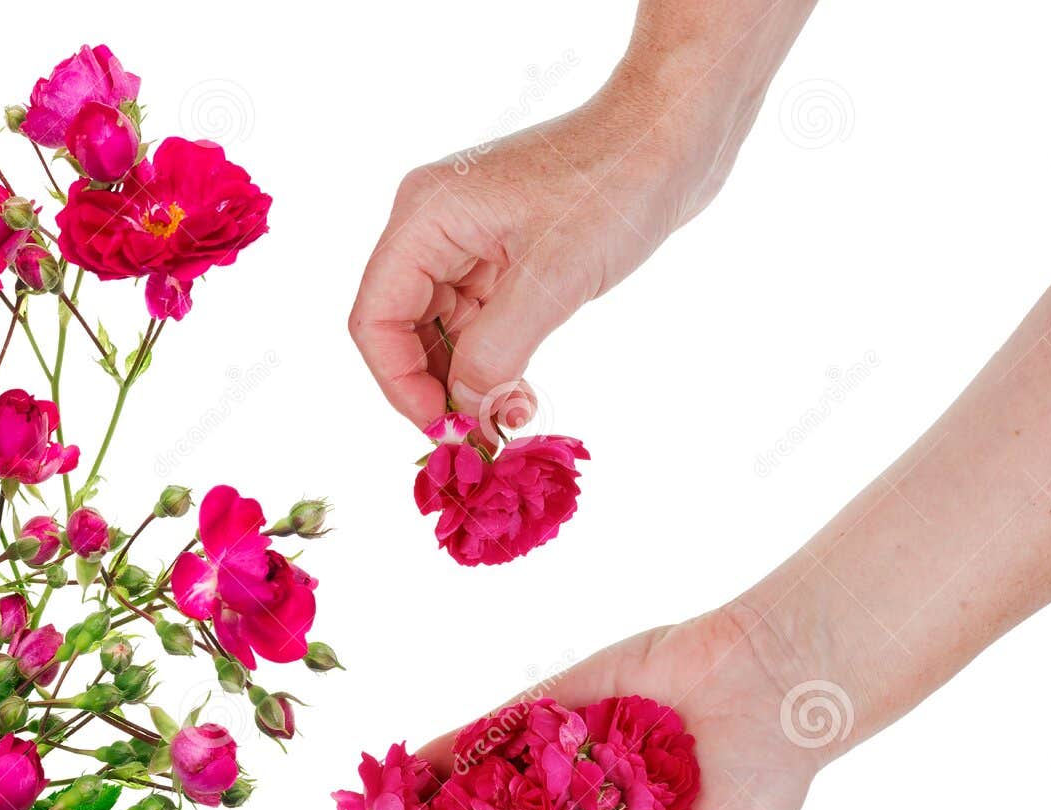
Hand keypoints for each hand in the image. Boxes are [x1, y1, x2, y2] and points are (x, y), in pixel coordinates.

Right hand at [347, 89, 730, 435]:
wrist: (674, 132)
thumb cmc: (614, 185)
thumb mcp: (552, 278)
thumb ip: (495, 352)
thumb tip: (463, 412)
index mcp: (425, 218)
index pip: (376, 320)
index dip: (401, 386)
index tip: (447, 431)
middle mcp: (434, 227)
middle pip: (402, 330)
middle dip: (435, 390)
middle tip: (479, 436)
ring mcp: (468, 240)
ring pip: (441, 333)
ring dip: (467, 382)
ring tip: (510, 419)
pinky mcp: (504, 253)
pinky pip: (478, 322)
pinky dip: (493, 362)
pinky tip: (521, 395)